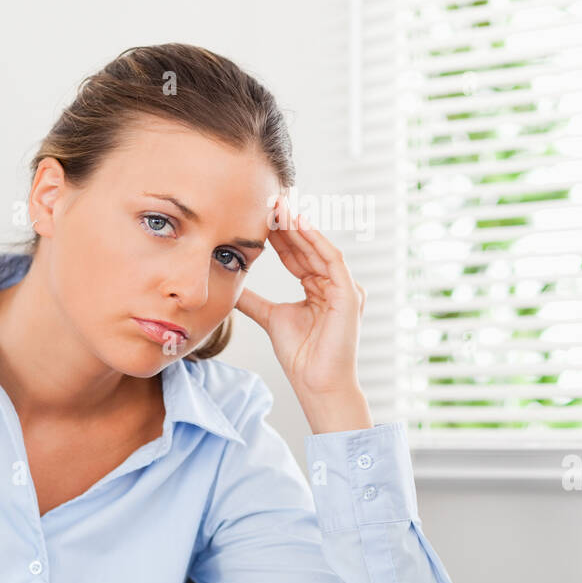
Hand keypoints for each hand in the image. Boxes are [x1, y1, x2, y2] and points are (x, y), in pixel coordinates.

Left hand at [233, 194, 366, 397]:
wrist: (316, 382)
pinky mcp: (349, 294)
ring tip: (280, 206)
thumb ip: (254, 300)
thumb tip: (232, 287)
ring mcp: (344, 288)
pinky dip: (316, 241)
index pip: (296, 255)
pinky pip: (332, 260)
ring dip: (299, 226)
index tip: (258, 215)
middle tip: (269, 200)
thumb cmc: (300, 356)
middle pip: (307, 247)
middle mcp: (333, 284)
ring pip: (318, 248)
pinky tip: (299, 224)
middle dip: (288, 224)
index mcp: (318, 289)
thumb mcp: (271, 318)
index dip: (278, 235)